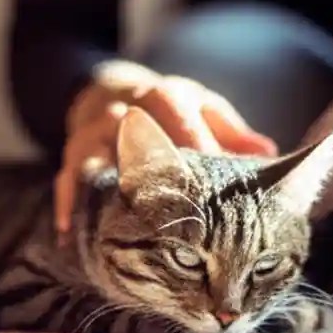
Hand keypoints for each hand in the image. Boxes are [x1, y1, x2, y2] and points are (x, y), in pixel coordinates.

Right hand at [55, 61, 277, 232]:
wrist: (108, 94)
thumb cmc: (169, 113)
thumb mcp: (203, 110)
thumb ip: (232, 133)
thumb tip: (267, 154)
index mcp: (163, 97)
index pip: (176, 113)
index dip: (193, 143)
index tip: (213, 178)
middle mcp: (124, 111)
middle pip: (132, 137)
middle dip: (149, 172)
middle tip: (169, 214)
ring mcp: (92, 134)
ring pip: (92, 157)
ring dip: (104, 191)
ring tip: (114, 228)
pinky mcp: (70, 157)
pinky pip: (65, 181)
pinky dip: (69, 207)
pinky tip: (73, 238)